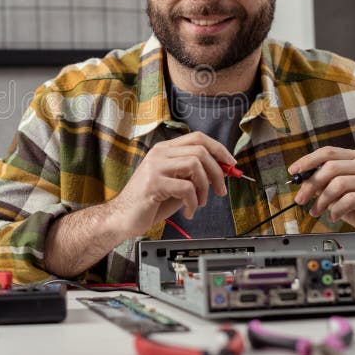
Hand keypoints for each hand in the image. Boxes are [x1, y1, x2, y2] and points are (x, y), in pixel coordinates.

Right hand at [107, 132, 233, 237]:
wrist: (123, 217)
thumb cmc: (150, 202)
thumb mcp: (176, 183)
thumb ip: (194, 174)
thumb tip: (223, 170)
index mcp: (165, 150)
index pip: (198, 138)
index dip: (219, 149)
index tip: (231, 164)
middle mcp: (159, 153)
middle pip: (200, 150)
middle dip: (217, 172)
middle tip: (220, 190)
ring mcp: (155, 167)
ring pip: (195, 165)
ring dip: (205, 188)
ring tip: (199, 203)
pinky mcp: (153, 183)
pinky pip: (186, 188)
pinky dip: (194, 203)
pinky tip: (188, 212)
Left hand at [289, 146, 354, 230]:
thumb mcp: (335, 191)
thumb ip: (321, 182)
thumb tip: (300, 179)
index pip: (328, 152)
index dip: (308, 160)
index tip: (293, 171)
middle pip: (331, 167)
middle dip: (311, 184)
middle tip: (300, 199)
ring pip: (339, 184)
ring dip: (322, 200)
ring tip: (316, 211)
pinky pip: (350, 199)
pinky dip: (336, 210)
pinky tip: (333, 216)